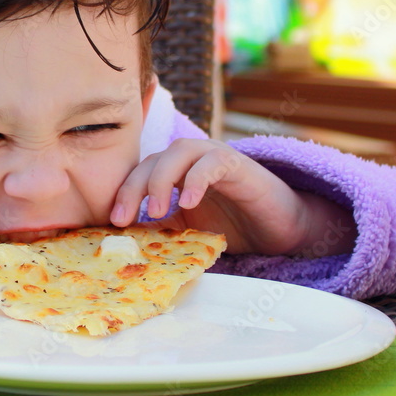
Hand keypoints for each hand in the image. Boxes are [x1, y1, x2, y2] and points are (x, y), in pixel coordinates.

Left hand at [109, 138, 354, 255]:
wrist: (281, 230)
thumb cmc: (233, 228)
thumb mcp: (187, 231)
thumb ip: (159, 230)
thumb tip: (121, 243)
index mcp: (175, 172)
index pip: (140, 172)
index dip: (123, 192)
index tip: (113, 221)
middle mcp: (192, 160)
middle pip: (154, 159)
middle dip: (134, 187)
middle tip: (123, 218)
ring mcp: (216, 158)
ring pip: (180, 152)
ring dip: (162, 179)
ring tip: (158, 211)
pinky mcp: (240, 165)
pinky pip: (214, 162)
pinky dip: (197, 178)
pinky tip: (189, 202)